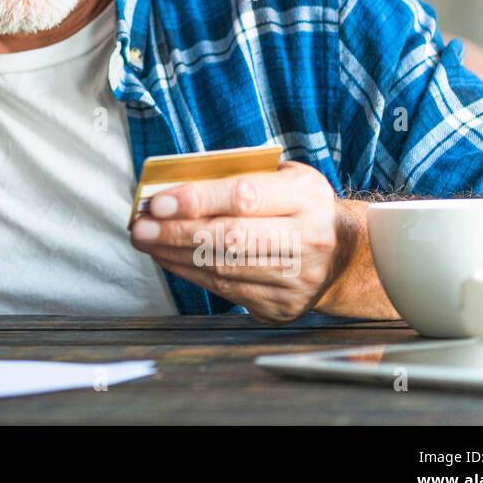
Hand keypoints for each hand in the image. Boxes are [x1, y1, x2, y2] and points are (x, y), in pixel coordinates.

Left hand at [129, 161, 351, 322]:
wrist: (343, 253)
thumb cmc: (298, 204)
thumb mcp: (282, 177)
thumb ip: (237, 176)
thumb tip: (174, 185)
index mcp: (307, 198)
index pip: (245, 196)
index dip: (197, 199)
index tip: (157, 201)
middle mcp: (309, 240)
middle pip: (230, 238)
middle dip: (176, 232)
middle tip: (140, 226)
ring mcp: (298, 279)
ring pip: (223, 268)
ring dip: (175, 254)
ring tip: (147, 240)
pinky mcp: (284, 307)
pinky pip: (226, 291)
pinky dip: (190, 273)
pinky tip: (168, 258)